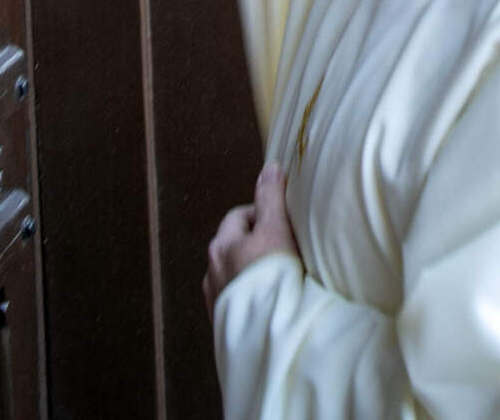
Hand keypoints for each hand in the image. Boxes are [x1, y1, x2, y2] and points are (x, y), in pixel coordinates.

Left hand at [203, 164, 297, 317]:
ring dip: (253, 275)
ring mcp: (217, 301)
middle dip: (257, 246)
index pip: (239, 218)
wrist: (266, 332)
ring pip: (236, 277)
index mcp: (221, 246)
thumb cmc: (272, 276)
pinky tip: (272, 305)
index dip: (262, 214)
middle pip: (235, 248)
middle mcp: (212, 272)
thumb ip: (271, 198)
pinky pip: (240, 303)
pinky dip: (254, 299)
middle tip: (286, 251)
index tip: (285, 222)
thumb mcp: (275, 230)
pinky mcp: (226, 325)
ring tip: (280, 282)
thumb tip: (270, 167)